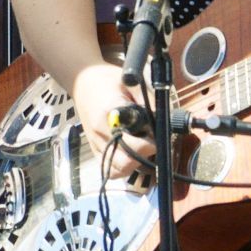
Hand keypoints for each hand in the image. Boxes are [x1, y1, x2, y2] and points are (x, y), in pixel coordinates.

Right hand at [73, 63, 151, 177]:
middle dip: (144, 156)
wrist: (82, 81)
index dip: (151, 142)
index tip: (159, 133)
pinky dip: (124, 167)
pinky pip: (111, 170)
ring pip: (119, 170)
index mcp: (108, 114)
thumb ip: (149, 102)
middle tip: (153, 142)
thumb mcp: (132, 84)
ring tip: (142, 148)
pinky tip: (132, 153)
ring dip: (135, 164)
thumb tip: (167, 121)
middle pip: (125, 162)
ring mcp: (95, 144)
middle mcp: (99, 133)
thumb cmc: (108, 80)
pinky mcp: (94, 150)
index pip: (132, 141)